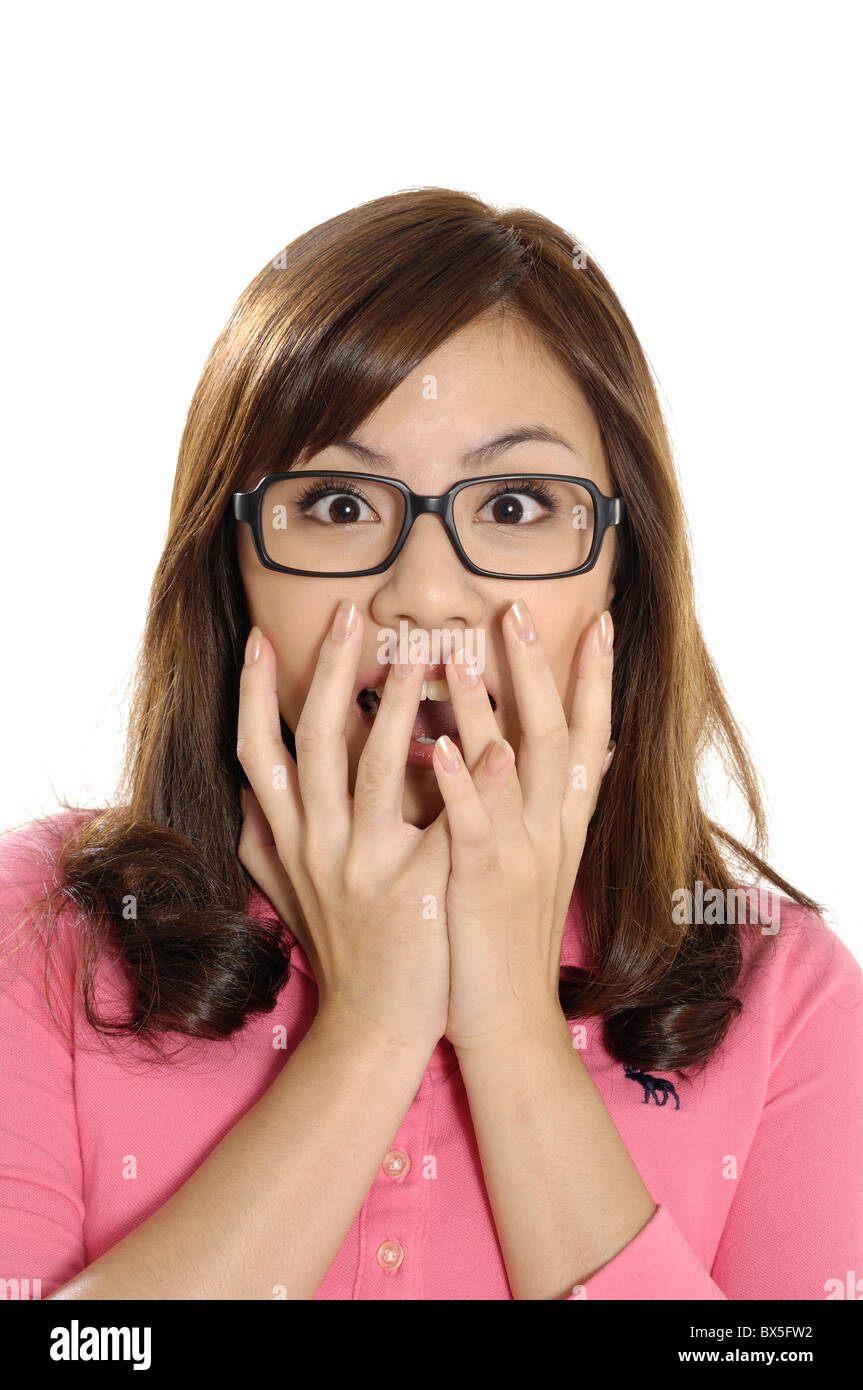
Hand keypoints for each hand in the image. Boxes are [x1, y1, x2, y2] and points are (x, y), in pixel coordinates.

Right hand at [236, 600, 456, 1052]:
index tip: (260, 639)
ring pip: (375, 770)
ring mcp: (367, 867)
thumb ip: (263, 841)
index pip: (257, 751)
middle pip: (313, 740)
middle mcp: (320, 845)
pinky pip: (449, 824)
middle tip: (349, 610)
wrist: (373, 1026)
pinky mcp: (419, 890)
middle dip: (327, 669)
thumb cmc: (342, 950)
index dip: (254, 694)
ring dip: (396, 706)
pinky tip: (502, 743)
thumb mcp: (288, 892)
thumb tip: (245, 793)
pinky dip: (475, 783)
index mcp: (291, 839)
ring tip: (425, 653)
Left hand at [432, 601, 614, 1052]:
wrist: (508, 1022)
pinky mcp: (482, 886)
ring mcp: (519, 856)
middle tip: (516, 608)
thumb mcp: (539, 865)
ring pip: (512, 768)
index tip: (600, 621)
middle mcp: (549, 831)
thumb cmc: (508, 937)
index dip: (594, 679)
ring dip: (487, 707)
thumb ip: (553, 804)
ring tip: (460, 651)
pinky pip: (473, 826)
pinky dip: (463, 784)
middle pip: (554, 734)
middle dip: (539, 670)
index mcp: (560, 823)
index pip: (589, 736)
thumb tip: (585, 752)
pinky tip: (442, 747)